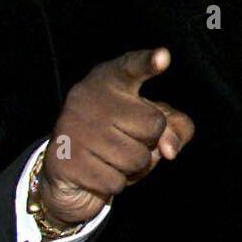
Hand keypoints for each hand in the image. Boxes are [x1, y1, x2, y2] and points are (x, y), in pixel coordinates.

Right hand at [38, 48, 194, 223]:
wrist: (67, 170)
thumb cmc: (120, 137)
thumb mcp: (153, 125)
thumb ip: (177, 127)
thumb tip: (170, 150)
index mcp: (110, 79)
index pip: (132, 67)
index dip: (148, 63)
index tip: (163, 57)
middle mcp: (88, 98)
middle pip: (154, 126)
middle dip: (150, 142)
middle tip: (126, 139)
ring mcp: (73, 128)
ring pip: (137, 158)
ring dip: (133, 168)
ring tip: (112, 157)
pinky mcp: (64, 161)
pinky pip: (116, 182)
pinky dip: (115, 184)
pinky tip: (97, 172)